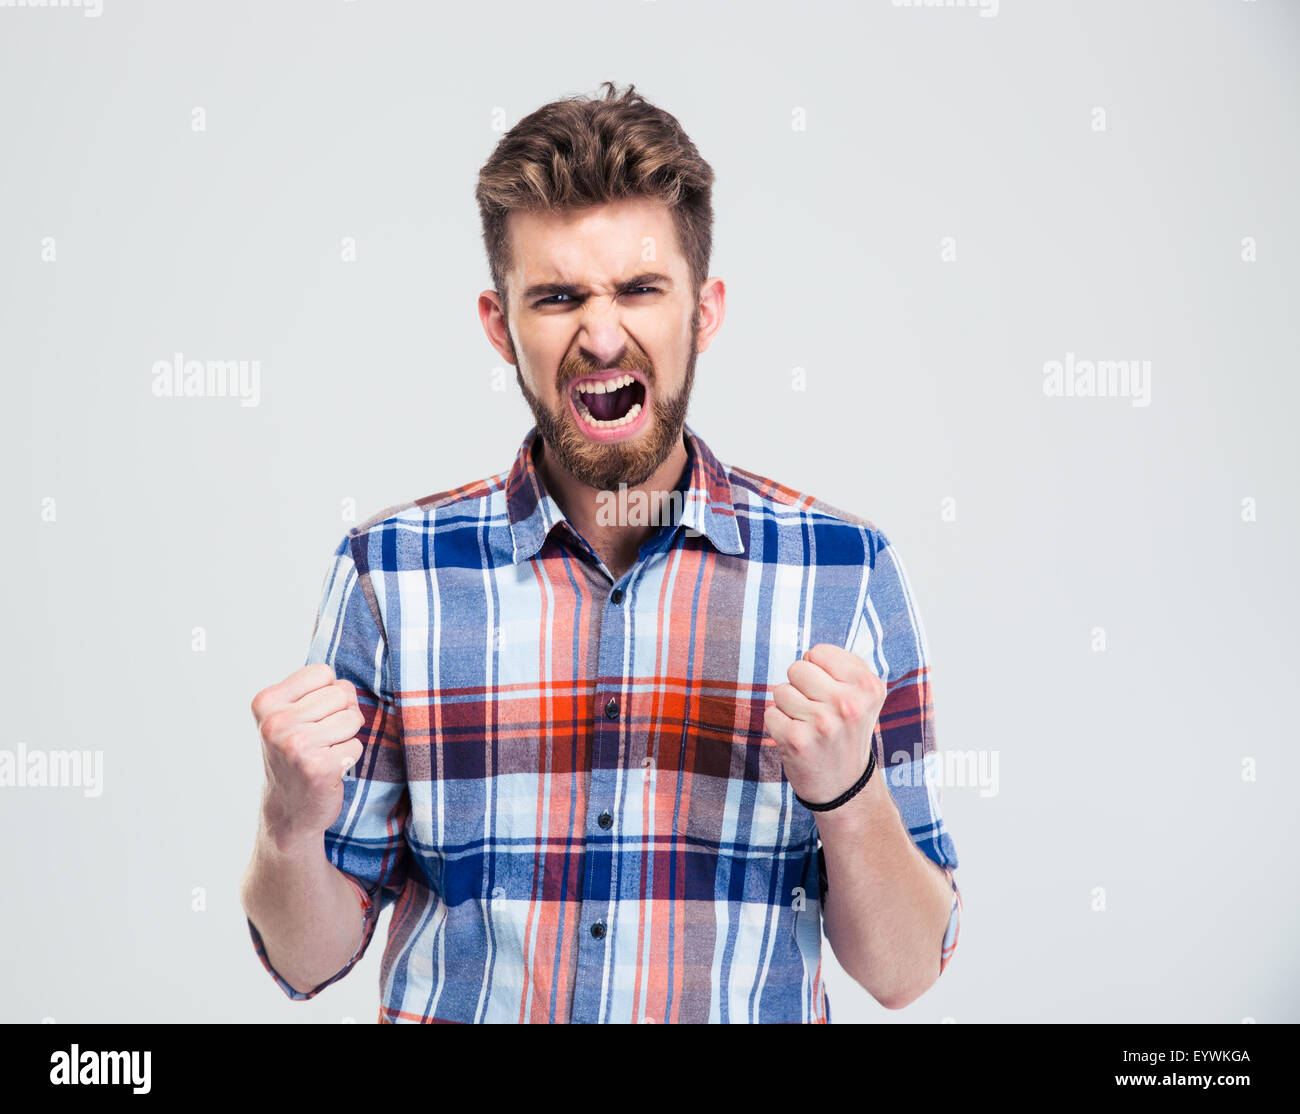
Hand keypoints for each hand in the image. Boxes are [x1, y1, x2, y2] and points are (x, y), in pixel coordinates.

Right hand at [251, 663, 365, 852]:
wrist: (287, 809)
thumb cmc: (295, 754)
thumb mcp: (290, 715)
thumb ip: (315, 690)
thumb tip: (348, 688)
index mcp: (266, 702)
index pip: (323, 672)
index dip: (327, 693)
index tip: (312, 715)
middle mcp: (276, 722)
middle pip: (341, 694)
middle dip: (340, 714)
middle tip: (321, 738)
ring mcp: (296, 745)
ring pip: (352, 718)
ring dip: (346, 736)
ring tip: (324, 751)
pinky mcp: (319, 767)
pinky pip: (356, 745)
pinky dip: (348, 757)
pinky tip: (328, 769)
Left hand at [763, 643, 886, 804]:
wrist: (846, 786)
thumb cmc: (847, 731)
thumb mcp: (863, 696)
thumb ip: (843, 667)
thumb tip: (810, 654)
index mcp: (868, 686)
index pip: (817, 653)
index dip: (817, 671)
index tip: (829, 693)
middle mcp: (848, 703)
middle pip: (797, 668)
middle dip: (801, 687)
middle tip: (818, 713)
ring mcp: (822, 723)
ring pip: (781, 691)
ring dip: (789, 708)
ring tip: (809, 727)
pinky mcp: (797, 741)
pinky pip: (770, 714)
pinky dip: (779, 726)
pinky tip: (798, 740)